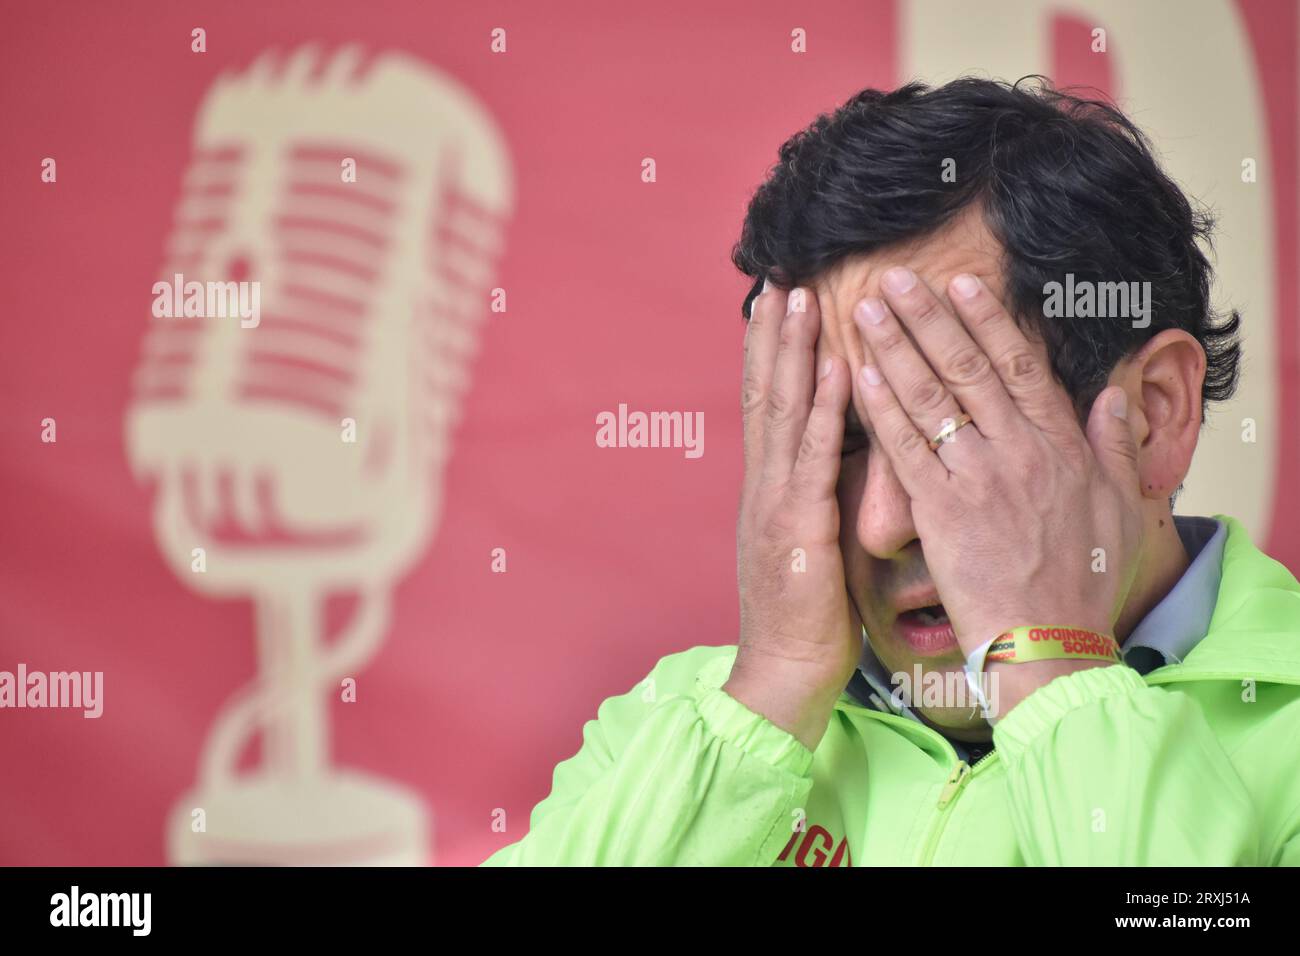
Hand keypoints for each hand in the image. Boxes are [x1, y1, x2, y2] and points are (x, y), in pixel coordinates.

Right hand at [725, 281, 859, 750]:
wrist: (782, 676)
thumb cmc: (807, 618)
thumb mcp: (808, 546)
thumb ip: (814, 498)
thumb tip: (835, 460)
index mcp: (769, 490)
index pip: (769, 407)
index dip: (771, 352)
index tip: (778, 303)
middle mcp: (764, 486)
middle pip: (766, 394)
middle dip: (773, 334)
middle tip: (780, 276)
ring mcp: (775, 504)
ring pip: (782, 413)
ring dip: (790, 352)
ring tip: (798, 297)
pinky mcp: (797, 528)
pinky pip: (814, 458)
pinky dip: (822, 408)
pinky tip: (833, 366)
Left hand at [850, 269, 1143, 707]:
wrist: (1049, 644)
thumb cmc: (1083, 581)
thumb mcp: (1119, 507)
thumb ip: (1115, 446)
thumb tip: (1114, 394)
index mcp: (1061, 445)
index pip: (1020, 366)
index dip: (988, 321)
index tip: (962, 283)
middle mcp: (1020, 451)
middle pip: (968, 369)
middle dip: (928, 317)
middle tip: (894, 277)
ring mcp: (979, 479)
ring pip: (931, 398)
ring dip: (895, 348)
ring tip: (866, 309)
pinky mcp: (941, 512)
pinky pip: (906, 449)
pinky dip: (881, 409)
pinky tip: (857, 375)